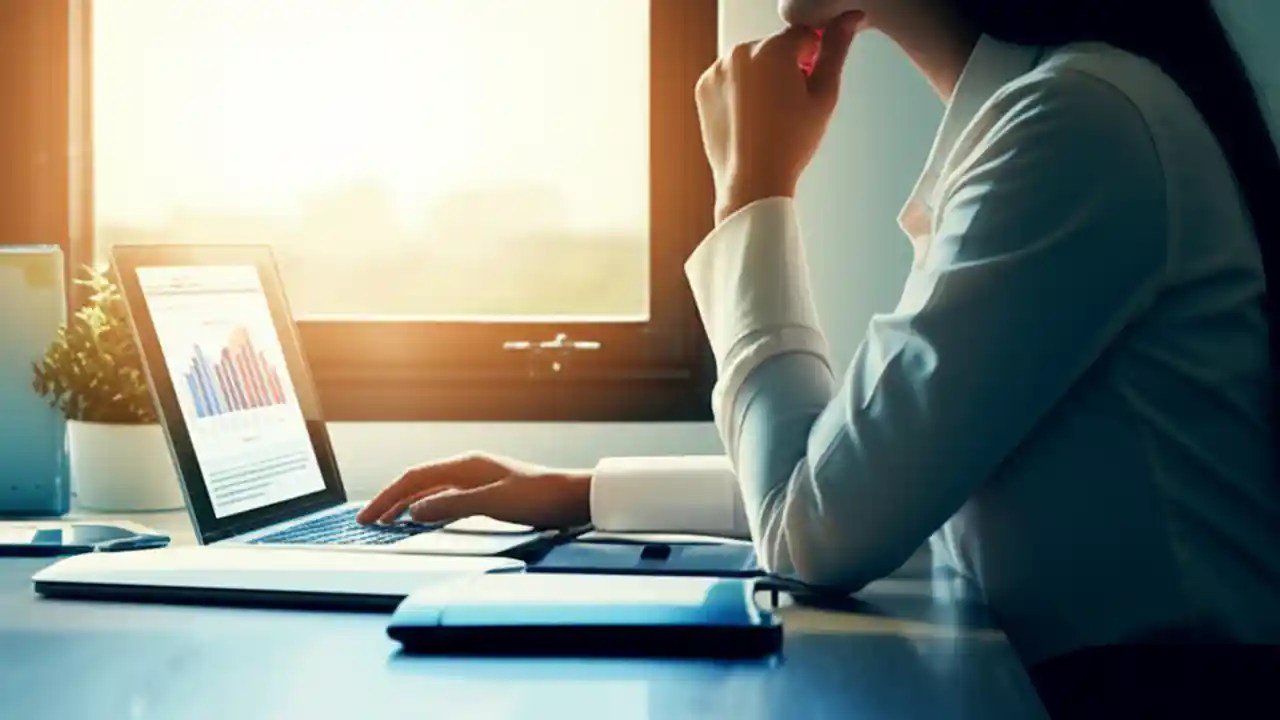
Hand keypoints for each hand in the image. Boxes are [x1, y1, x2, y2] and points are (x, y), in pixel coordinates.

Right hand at [355, 453, 591, 527]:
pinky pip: (446, 499)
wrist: (574, 497)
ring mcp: (478, 480)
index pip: (414, 478)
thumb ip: (452, 505)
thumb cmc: (540, 497)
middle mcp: (469, 469)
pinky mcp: (488, 494)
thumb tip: (414, 510)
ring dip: (407, 504)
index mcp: (466, 465)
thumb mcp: (493, 503)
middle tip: (367, 521)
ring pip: (431, 490)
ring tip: (387, 521)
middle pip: (419, 482)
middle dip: (391, 500)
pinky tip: (423, 519)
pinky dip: (428, 508)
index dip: (388, 497)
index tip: (367, 516)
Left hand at [695, 12, 862, 223]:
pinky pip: (729, 79)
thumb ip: (836, 50)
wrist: (753, 181)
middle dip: (785, 68)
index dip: (812, 61)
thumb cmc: (788, 145)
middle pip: (774, 48)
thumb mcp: (824, 95)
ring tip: (769, 116)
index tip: (808, 87)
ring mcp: (717, 70)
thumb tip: (848, 20)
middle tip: (789, 108)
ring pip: (751, 63)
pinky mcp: (703, 88)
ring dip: (762, 78)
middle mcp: (739, 53)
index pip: (803, 34)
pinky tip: (750, 119)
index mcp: (772, 49)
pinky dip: (739, 92)